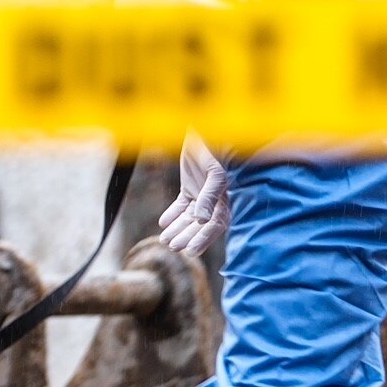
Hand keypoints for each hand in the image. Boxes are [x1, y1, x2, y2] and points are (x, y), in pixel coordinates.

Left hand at [159, 132, 228, 257]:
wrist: (201, 134)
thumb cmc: (211, 152)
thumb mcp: (213, 174)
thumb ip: (209, 197)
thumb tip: (202, 219)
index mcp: (223, 200)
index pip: (214, 226)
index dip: (203, 239)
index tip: (190, 252)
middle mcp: (213, 201)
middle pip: (199, 225)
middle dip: (187, 237)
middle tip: (173, 246)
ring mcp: (200, 195)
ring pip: (188, 218)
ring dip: (178, 229)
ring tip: (165, 240)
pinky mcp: (189, 188)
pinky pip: (180, 206)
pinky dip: (172, 215)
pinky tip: (164, 223)